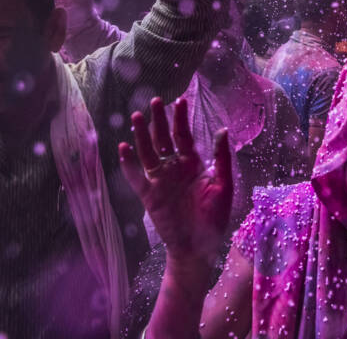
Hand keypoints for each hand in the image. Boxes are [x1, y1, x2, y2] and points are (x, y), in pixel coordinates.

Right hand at [119, 97, 232, 263]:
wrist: (199, 246)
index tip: (180, 100)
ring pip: (148, 152)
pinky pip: (136, 176)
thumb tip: (222, 130)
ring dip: (142, 135)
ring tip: (136, 116)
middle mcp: (175, 168)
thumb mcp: (223, 185)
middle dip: (160, 120)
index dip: (181, 118)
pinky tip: (123, 148)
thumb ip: (221, 158)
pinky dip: (128, 163)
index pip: (185, 135)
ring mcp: (160, 180)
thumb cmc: (214, 217)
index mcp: (193, 163)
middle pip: (164, 138)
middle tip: (155, 100)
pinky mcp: (149, 195)